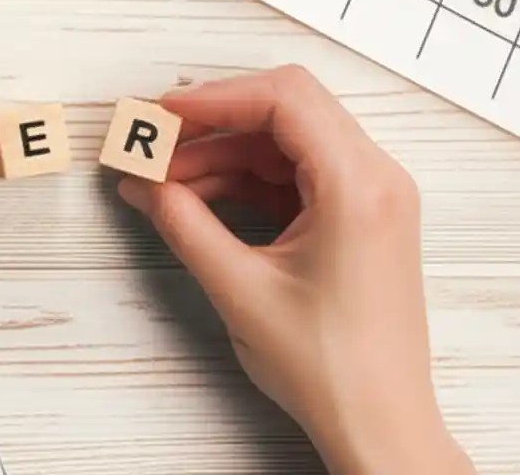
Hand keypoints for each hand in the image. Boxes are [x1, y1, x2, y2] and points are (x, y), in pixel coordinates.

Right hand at [117, 66, 474, 474]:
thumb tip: (142, 184)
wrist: (377, 421)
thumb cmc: (331, 367)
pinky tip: (195, 198)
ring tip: (162, 178)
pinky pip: (293, 175)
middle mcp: (374, 179)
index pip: (284, 101)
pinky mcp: (355, 218)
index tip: (162, 114)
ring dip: (222, 153)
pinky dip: (243, 179)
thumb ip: (184, 224)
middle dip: (213, 121)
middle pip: (286, 110)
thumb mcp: (238, 288)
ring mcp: (368, 197)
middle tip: (155, 139)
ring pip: (284, 142)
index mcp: (358, 187)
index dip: (214, 98)